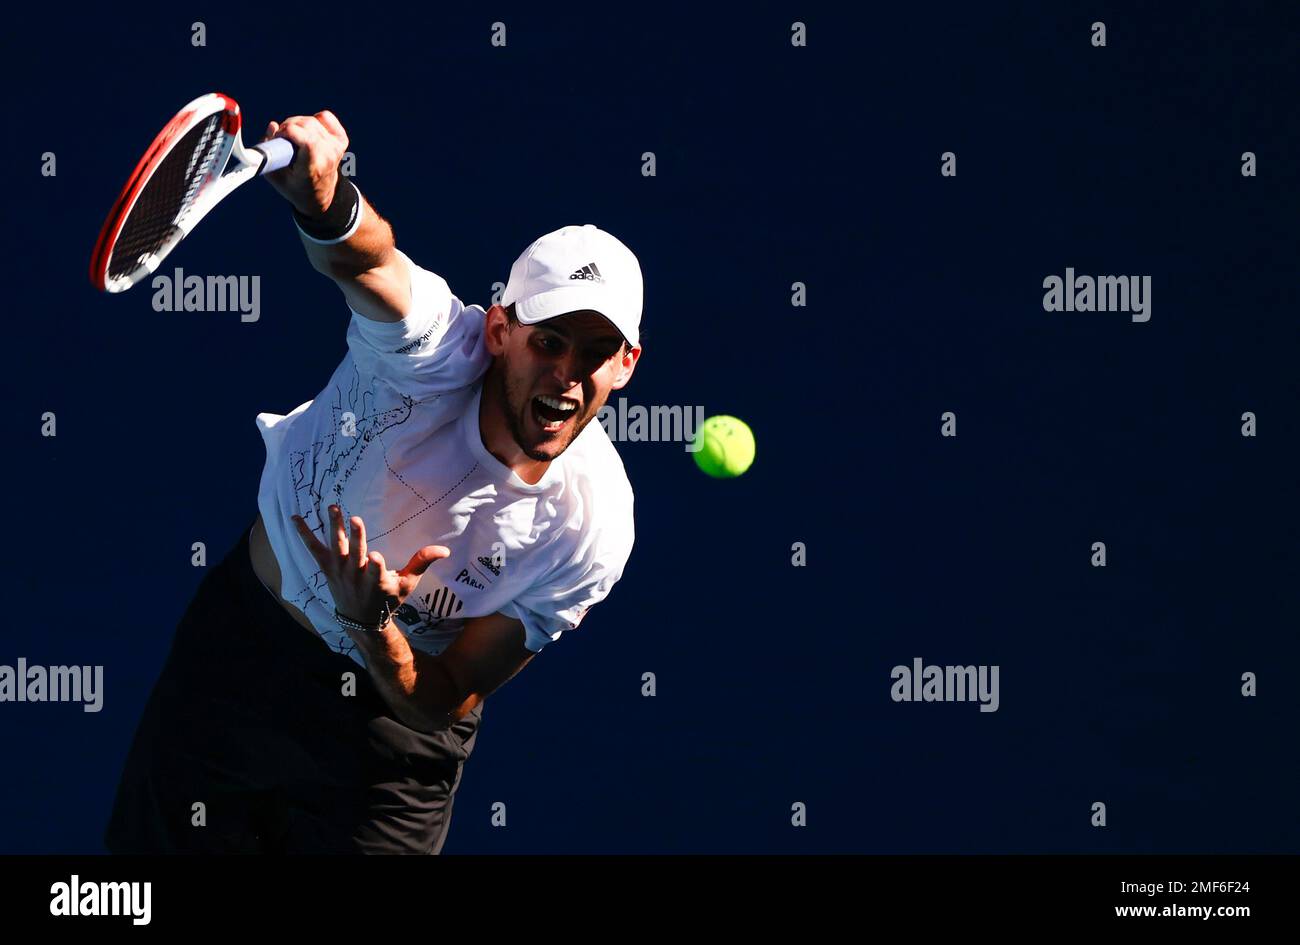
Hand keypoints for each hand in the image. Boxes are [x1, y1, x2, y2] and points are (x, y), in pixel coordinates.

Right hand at [260, 110, 349, 216]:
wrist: (320, 195)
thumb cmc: (295, 186)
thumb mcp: (275, 177)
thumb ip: (267, 152)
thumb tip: (273, 126)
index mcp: (312, 169)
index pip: (307, 141)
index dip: (288, 132)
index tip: (278, 138)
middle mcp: (327, 157)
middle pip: (306, 125)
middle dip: (288, 127)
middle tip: (282, 139)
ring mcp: (336, 147)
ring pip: (312, 120)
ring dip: (297, 124)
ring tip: (293, 138)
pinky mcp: (341, 140)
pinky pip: (325, 117)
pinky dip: (315, 119)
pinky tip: (308, 131)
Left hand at [290, 505, 449, 628]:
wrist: (360, 620)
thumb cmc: (387, 600)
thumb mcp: (407, 584)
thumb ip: (422, 563)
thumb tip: (445, 549)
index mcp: (377, 582)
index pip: (376, 572)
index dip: (375, 565)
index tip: (375, 556)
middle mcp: (355, 577)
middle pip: (355, 555)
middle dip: (355, 538)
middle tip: (356, 519)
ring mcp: (339, 572)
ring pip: (336, 547)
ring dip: (334, 527)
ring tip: (333, 507)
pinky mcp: (327, 568)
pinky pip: (313, 549)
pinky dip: (304, 533)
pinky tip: (295, 517)